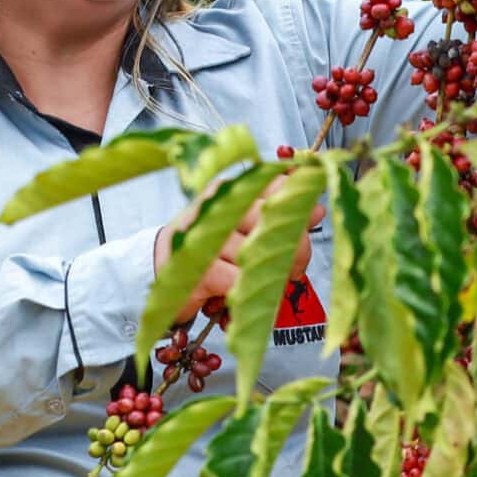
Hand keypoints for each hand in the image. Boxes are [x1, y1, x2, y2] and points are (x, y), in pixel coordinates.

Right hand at [152, 175, 326, 324]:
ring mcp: (205, 235)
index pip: (276, 185)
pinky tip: (248, 292)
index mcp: (230, 190)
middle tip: (297, 266)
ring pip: (258, 251)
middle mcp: (217, 206)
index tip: (311, 218)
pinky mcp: (197, 266)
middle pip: (272, 219)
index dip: (298, 204)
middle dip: (296, 246)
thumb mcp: (244, 226)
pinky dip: (249, 289)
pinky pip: (238, 278)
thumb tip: (316, 209)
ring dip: (273, 273)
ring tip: (272, 283)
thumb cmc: (210, 246)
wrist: (160, 267)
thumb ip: (279, 216)